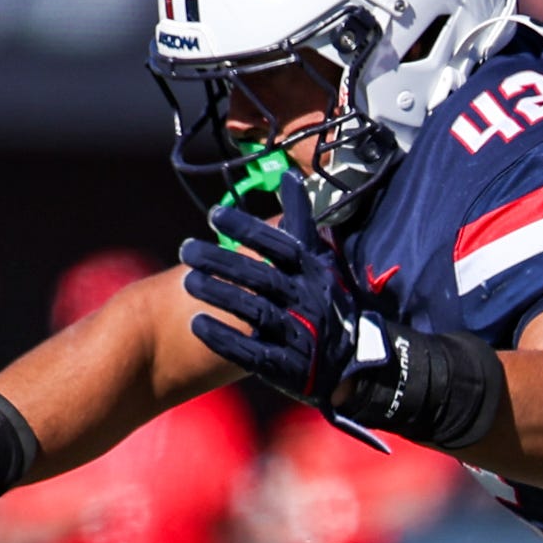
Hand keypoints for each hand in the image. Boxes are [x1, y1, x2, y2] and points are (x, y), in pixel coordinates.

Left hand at [182, 169, 363, 407]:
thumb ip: (301, 223)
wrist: (357, 362)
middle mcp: (306, 300)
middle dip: (222, 261)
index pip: (281, 245)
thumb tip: (289, 177)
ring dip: (219, 294)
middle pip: (261, 276)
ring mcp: (297, 334)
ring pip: (254, 310)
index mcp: (314, 272)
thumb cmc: (330, 302)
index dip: (249, 229)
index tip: (216, 214)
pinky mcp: (286, 366)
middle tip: (185, 248)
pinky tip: (196, 323)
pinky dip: (224, 338)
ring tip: (187, 280)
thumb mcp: (322, 260)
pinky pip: (251, 352)